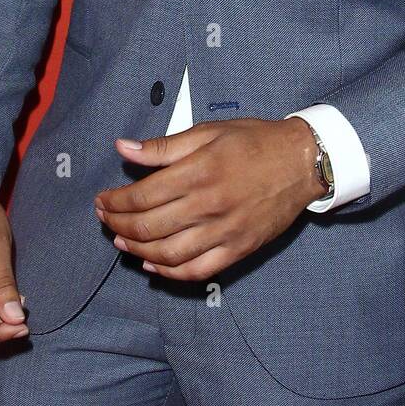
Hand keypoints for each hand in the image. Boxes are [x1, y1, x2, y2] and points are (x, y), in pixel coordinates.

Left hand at [93, 117, 322, 281]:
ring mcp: (224, 232)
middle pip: (149, 226)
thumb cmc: (253, 141)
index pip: (143, 195)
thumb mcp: (208, 131)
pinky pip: (197, 271)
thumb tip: (123, 148)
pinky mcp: (238, 250)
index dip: (116, 201)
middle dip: (118, 224)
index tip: (102, 199)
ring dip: (137, 251)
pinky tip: (152, 265)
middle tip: (104, 218)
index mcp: (199, 171)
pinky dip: (169, 273)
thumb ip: (164, 146)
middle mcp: (209, 205)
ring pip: (168, 254)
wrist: (302, 161)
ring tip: (121, 240)